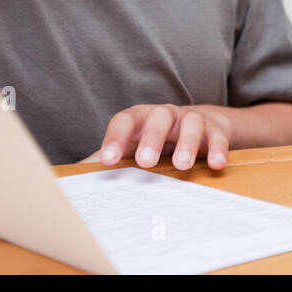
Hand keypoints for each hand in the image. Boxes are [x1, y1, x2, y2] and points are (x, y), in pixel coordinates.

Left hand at [89, 104, 232, 171]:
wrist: (201, 126)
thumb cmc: (157, 140)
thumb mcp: (133, 146)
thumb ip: (109, 158)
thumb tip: (73, 176)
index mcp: (140, 119)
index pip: (125, 121)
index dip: (116, 138)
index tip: (109, 161)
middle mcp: (165, 115)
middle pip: (158, 117)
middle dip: (151, 139)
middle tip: (146, 162)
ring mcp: (192, 120)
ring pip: (191, 123)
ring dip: (187, 143)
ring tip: (182, 165)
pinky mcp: (216, 129)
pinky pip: (218, 136)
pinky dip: (218, 149)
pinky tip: (216, 165)